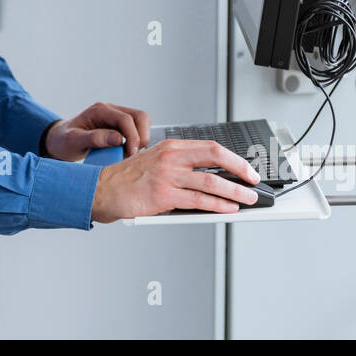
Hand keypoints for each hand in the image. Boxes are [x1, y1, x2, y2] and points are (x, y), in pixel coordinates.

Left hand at [43, 101, 151, 161]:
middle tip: (132, 154)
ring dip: (140, 138)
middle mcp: (110, 110)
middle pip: (140, 116)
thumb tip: (118, 139)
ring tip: (128, 154)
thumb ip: (94, 138)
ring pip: (141, 122)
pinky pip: (136, 130)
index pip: (125, 119)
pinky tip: (125, 152)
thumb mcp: (73, 141)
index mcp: (99, 110)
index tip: (130, 153)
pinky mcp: (118, 126)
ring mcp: (115, 117)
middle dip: (141, 136)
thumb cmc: (63, 140)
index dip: (133, 136)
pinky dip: (136, 141)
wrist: (58, 141)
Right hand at [90, 139, 261, 221]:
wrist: (101, 190)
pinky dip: (218, 205)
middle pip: (216, 156)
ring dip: (235, 192)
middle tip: (253, 180)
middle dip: (240, 169)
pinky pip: (198, 201)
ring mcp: (167, 175)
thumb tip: (212, 179)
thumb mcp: (155, 162)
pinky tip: (228, 209)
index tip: (246, 168)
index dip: (233, 158)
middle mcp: (171, 157)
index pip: (211, 147)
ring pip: (211, 181)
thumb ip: (180, 166)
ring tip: (248, 199)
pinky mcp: (163, 195)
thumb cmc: (128, 180)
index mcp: (171, 146)